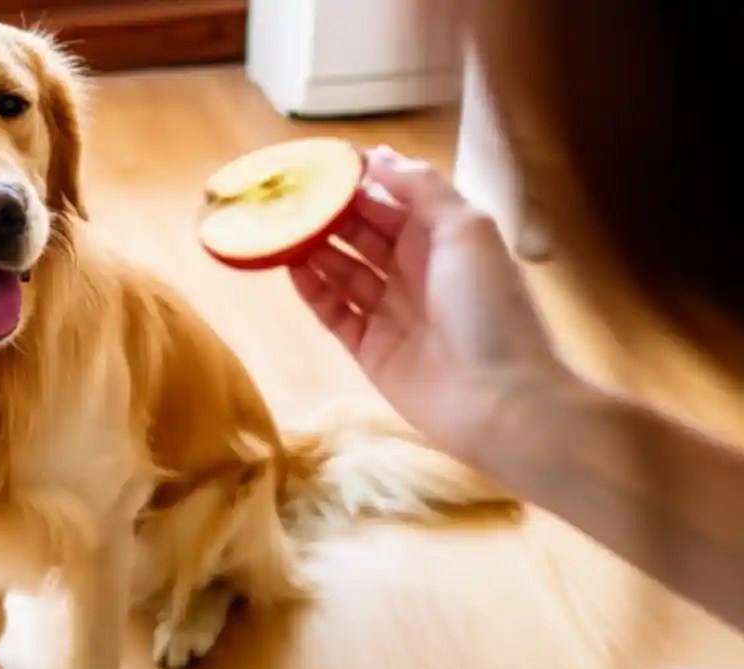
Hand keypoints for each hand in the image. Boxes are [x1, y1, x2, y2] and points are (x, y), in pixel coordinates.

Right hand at [289, 145, 574, 465]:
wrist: (501, 401)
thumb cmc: (490, 308)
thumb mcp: (466, 229)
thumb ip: (421, 188)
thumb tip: (377, 155)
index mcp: (443, 238)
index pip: (392, 198)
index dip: (359, 180)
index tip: (319, 163)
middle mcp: (415, 270)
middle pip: (362, 232)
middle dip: (329, 212)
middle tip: (288, 196)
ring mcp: (390, 311)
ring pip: (343, 270)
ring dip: (314, 248)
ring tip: (280, 227)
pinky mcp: (370, 349)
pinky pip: (334, 313)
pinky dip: (313, 290)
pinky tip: (290, 268)